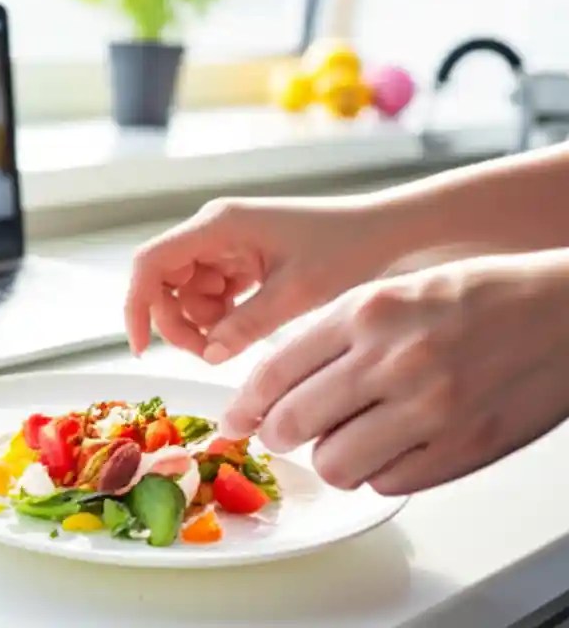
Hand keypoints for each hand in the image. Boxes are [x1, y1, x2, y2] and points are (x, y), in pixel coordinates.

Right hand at [125, 197, 401, 360]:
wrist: (385, 231)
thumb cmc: (347, 249)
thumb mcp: (297, 294)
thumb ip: (247, 325)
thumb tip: (208, 354)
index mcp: (218, 224)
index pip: (151, 262)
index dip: (137, 305)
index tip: (141, 347)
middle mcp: (213, 228)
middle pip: (163, 280)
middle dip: (177, 321)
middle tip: (210, 351)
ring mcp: (225, 242)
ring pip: (184, 290)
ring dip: (201, 320)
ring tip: (240, 333)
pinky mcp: (239, 257)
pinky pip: (209, 291)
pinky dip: (220, 314)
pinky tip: (250, 320)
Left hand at [222, 250, 568, 494]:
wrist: (566, 312)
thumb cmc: (481, 296)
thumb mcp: (394, 291)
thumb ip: (335, 334)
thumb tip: (276, 386)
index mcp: (368, 311)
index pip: (275, 371)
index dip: (247, 404)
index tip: (237, 420)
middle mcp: (393, 359)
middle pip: (293, 423)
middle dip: (279, 435)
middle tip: (284, 434)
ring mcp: (430, 408)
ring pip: (335, 464)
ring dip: (331, 459)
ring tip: (347, 439)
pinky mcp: (462, 447)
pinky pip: (387, 482)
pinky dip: (380, 472)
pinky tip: (394, 446)